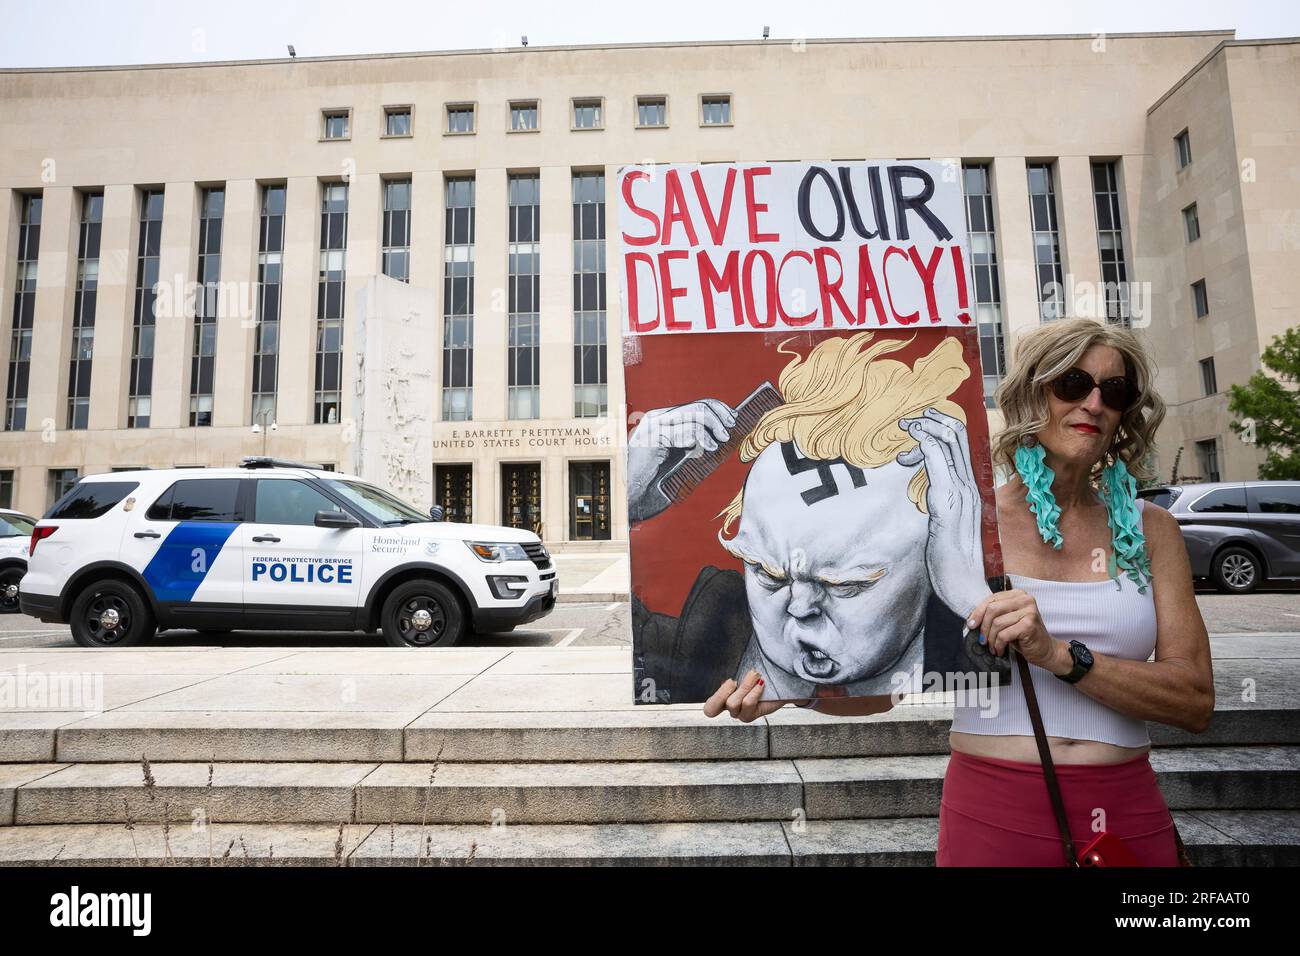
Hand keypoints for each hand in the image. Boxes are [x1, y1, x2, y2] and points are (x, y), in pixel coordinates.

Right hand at [627, 398, 736, 521]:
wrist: (629, 495)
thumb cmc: (652, 480)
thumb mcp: (677, 456)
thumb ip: (692, 443)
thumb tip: (721, 435)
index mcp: (663, 420)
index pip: (697, 404)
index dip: (719, 409)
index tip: (733, 419)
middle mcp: (658, 418)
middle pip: (700, 405)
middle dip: (720, 416)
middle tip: (729, 431)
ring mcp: (654, 425)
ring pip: (697, 414)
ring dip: (714, 427)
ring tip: (720, 442)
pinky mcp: (654, 437)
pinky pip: (687, 431)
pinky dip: (702, 439)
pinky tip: (708, 449)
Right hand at [702, 670, 787, 722]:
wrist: (780, 681)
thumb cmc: (760, 673)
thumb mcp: (742, 670)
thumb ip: (732, 674)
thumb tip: (724, 678)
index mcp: (721, 697)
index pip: (708, 707)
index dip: (715, 695)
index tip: (730, 679)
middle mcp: (728, 708)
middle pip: (711, 709)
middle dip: (721, 693)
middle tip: (733, 681)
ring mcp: (739, 714)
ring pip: (731, 703)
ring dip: (744, 686)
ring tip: (755, 674)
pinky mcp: (750, 715)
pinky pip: (747, 703)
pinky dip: (754, 691)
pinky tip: (762, 683)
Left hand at [896, 407, 989, 620]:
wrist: (964, 586)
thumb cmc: (952, 558)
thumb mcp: (948, 521)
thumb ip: (943, 499)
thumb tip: (931, 485)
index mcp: (970, 488)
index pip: (962, 445)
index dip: (942, 426)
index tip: (919, 423)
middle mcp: (970, 486)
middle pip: (958, 437)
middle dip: (932, 419)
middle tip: (909, 419)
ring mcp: (962, 494)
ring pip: (950, 444)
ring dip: (926, 428)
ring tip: (906, 427)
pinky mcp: (949, 505)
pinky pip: (940, 466)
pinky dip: (927, 446)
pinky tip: (915, 439)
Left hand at [966, 589, 1063, 671]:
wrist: (1045, 650)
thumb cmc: (1023, 635)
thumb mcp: (1008, 620)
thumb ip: (994, 614)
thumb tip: (971, 619)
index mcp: (1017, 594)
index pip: (991, 599)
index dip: (977, 612)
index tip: (971, 624)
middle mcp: (1025, 599)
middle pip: (992, 609)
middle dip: (983, 626)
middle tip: (982, 640)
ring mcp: (1029, 611)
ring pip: (997, 623)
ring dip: (991, 639)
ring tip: (992, 647)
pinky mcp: (1029, 624)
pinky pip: (1004, 635)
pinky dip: (998, 645)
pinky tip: (999, 650)